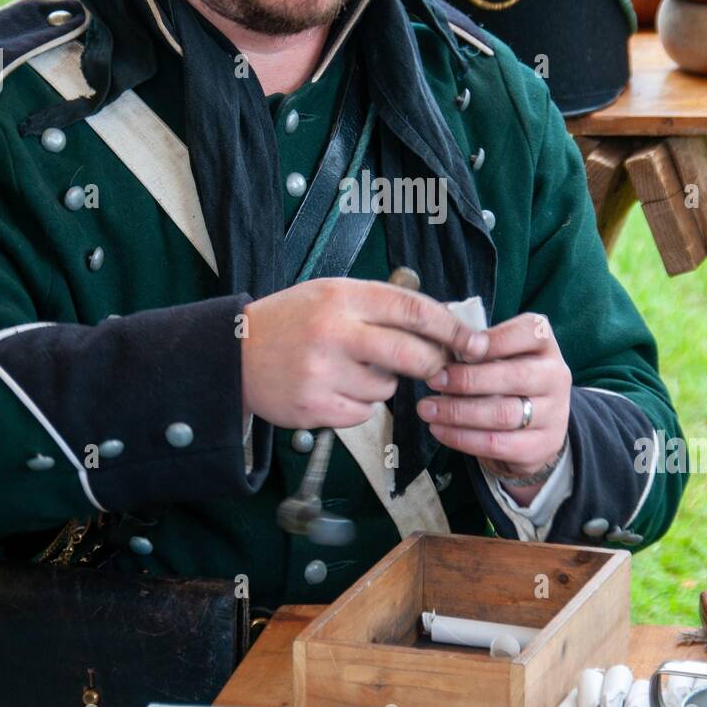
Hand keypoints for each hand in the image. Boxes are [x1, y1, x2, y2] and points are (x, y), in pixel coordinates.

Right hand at [241, 279, 487, 430]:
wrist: (234, 355)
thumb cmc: (291, 321)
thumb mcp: (330, 294)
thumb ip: (379, 304)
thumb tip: (440, 324)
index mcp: (342, 297)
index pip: (413, 310)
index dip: (451, 328)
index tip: (473, 341)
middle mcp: (334, 332)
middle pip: (410, 354)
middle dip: (433, 364)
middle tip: (437, 368)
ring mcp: (323, 373)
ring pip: (387, 388)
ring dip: (384, 383)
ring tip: (353, 370)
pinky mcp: (315, 407)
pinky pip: (363, 412)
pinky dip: (359, 405)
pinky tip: (335, 388)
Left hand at [416, 312, 570, 491]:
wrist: (536, 423)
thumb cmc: (506, 375)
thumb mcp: (501, 352)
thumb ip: (477, 345)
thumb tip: (442, 342)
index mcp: (545, 344)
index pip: (529, 332)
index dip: (493, 340)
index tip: (458, 348)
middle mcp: (556, 375)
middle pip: (514, 376)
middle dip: (468, 379)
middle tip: (433, 380)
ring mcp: (555, 413)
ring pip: (503, 414)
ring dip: (458, 412)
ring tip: (427, 409)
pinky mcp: (543, 445)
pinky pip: (498, 443)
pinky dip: (463, 438)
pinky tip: (439, 430)